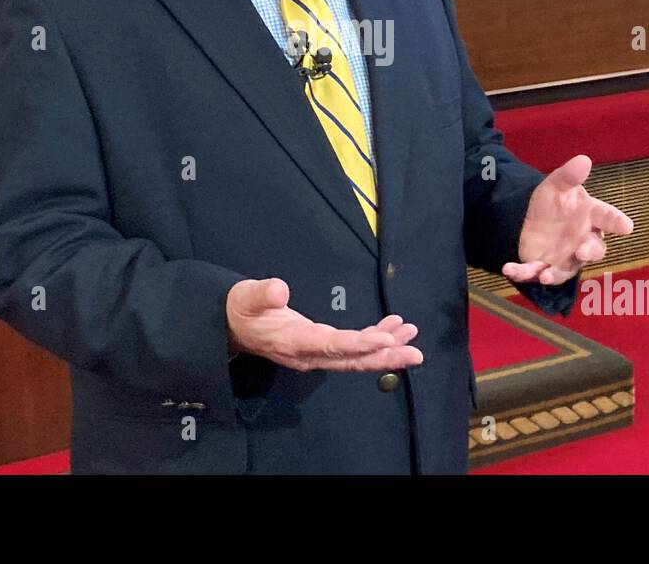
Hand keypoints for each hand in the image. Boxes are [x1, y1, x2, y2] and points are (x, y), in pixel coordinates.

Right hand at [226, 278, 422, 371]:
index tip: (386, 341)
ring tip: (412, 336)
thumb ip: (261, 294)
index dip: (359, 344)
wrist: (233, 327)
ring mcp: (316, 354)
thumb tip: (279, 290)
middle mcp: (309, 354)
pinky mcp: (321, 348)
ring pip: (356, 358)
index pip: (330, 345)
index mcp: (292, 341)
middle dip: (384, 356)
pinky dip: (374, 340)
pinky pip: (352, 349)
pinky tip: (393, 329)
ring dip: (386, 349)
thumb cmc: (241, 309)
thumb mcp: (245, 297)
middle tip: (415, 352)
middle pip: (351, 360)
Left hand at [503, 155, 632, 286]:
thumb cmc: (555, 202)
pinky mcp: (542, 266)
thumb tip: (583, 160)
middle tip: (582, 252)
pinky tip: (509, 269)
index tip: (626, 226)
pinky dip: (522, 273)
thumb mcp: (557, 185)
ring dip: (555, 274)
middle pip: (593, 249)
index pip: (607, 217)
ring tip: (545, 275)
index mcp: (590, 217)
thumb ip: (569, 176)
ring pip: (565, 269)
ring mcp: (564, 257)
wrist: (534, 218)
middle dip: (589, 251)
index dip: (617, 222)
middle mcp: (582, 241)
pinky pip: (533, 272)